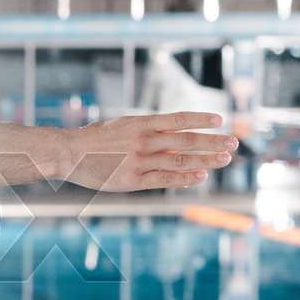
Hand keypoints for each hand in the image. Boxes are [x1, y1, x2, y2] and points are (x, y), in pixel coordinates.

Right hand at [63, 111, 237, 190]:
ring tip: (225, 160)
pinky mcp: (133, 180)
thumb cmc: (93, 138)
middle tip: (233, 143)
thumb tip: (173, 130)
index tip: (220, 119)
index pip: (178, 118)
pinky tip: (201, 175)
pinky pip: (165, 179)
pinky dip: (185, 177)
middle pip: (187, 140)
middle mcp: (143, 141)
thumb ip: (145, 128)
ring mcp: (139, 162)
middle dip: (213, 142)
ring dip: (206, 160)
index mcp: (140, 124)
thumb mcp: (120, 125)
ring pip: (181, 160)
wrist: (67, 153)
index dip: (201, 119)